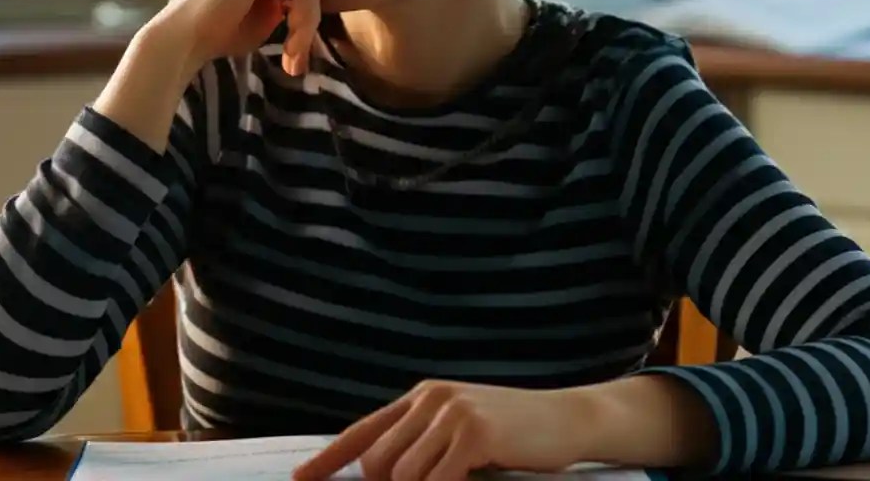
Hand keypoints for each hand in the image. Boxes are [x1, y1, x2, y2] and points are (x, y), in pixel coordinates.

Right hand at [164, 0, 320, 76]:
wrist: (187, 37)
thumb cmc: (221, 31)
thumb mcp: (267, 14)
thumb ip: (289, 1)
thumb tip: (318, 3)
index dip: (303, 19)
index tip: (293, 56)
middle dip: (306, 25)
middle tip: (295, 64)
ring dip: (305, 29)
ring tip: (292, 60)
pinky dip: (304, 22)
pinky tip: (290, 47)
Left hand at [293, 380, 585, 480]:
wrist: (570, 418)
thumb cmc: (517, 433)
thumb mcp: (462, 430)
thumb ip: (424, 445)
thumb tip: (385, 475)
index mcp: (423, 397)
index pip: (362, 431)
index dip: (327, 458)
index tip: (300, 479)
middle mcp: (431, 399)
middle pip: (377, 462)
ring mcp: (452, 413)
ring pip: (402, 475)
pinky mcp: (475, 432)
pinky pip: (436, 480)